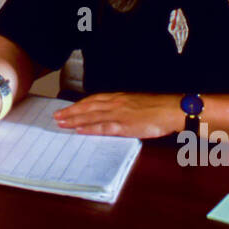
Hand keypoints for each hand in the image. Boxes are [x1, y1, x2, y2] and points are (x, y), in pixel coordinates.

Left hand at [53, 93, 181, 138]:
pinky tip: (79, 130)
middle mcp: (115, 103)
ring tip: (61, 123)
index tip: (67, 108)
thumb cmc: (157, 107)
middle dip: (71, 111)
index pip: (93, 100)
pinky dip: (89, 128)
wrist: (171, 109)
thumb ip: (123, 107)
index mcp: (119, 97)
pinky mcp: (124, 125)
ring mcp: (119, 114)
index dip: (79, 105)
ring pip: (91, 116)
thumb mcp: (137, 102)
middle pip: (88, 107)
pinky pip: (103, 127)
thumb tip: (113, 113)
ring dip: (75, 120)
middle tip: (57, 116)